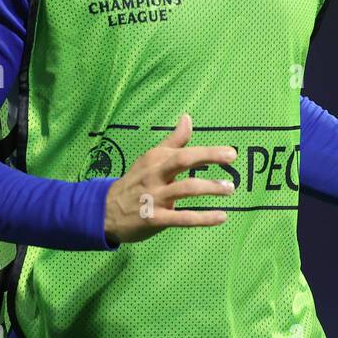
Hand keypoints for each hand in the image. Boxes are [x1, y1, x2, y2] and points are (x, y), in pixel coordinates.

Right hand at [104, 112, 236, 245]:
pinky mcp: (155, 219)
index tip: (231, 153)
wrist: (106, 211)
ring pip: (186, 189)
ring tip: (230, 189)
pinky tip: (222, 216)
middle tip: (232, 158)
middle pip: (182, 161)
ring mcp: (155, 198)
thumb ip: (173, 141)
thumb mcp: (150, 159)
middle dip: (208, 156)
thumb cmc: (136, 182)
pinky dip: (204, 218)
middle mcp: (155, 175)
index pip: (184, 151)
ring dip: (210, 187)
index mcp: (155, 160)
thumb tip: (188, 117)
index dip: (208, 151)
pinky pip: (183, 218)